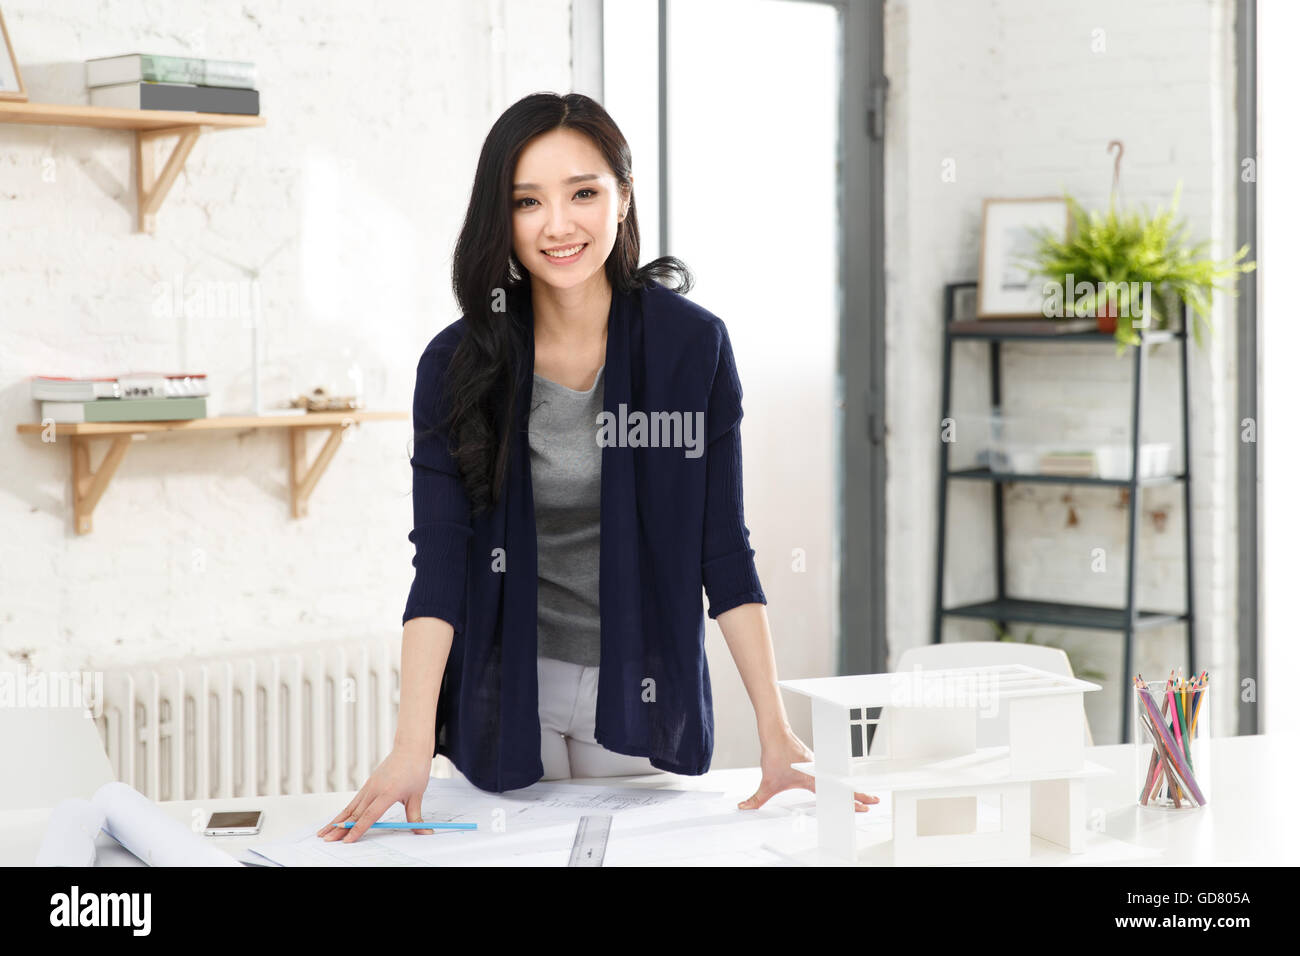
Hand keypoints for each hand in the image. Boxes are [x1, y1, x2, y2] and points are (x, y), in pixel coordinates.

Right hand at [315, 745, 433, 841]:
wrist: (410, 748)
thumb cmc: (415, 769)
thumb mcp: (417, 795)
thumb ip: (416, 817)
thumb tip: (424, 832)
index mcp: (388, 793)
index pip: (370, 816)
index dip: (358, 830)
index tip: (348, 841)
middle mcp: (375, 789)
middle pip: (355, 814)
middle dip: (340, 829)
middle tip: (328, 840)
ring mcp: (370, 786)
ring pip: (350, 807)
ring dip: (337, 821)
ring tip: (323, 832)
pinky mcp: (368, 784)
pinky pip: (354, 801)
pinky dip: (344, 812)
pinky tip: (336, 820)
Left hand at [737, 727, 878, 811]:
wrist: (775, 732)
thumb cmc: (774, 754)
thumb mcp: (766, 782)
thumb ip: (756, 798)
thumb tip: (744, 807)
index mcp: (812, 779)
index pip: (835, 792)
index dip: (850, 800)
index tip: (863, 806)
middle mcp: (818, 772)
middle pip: (842, 786)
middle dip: (858, 795)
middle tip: (874, 802)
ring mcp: (818, 766)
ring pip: (838, 778)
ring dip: (851, 787)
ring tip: (866, 796)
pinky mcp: (815, 762)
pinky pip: (831, 773)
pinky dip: (841, 779)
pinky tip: (846, 784)